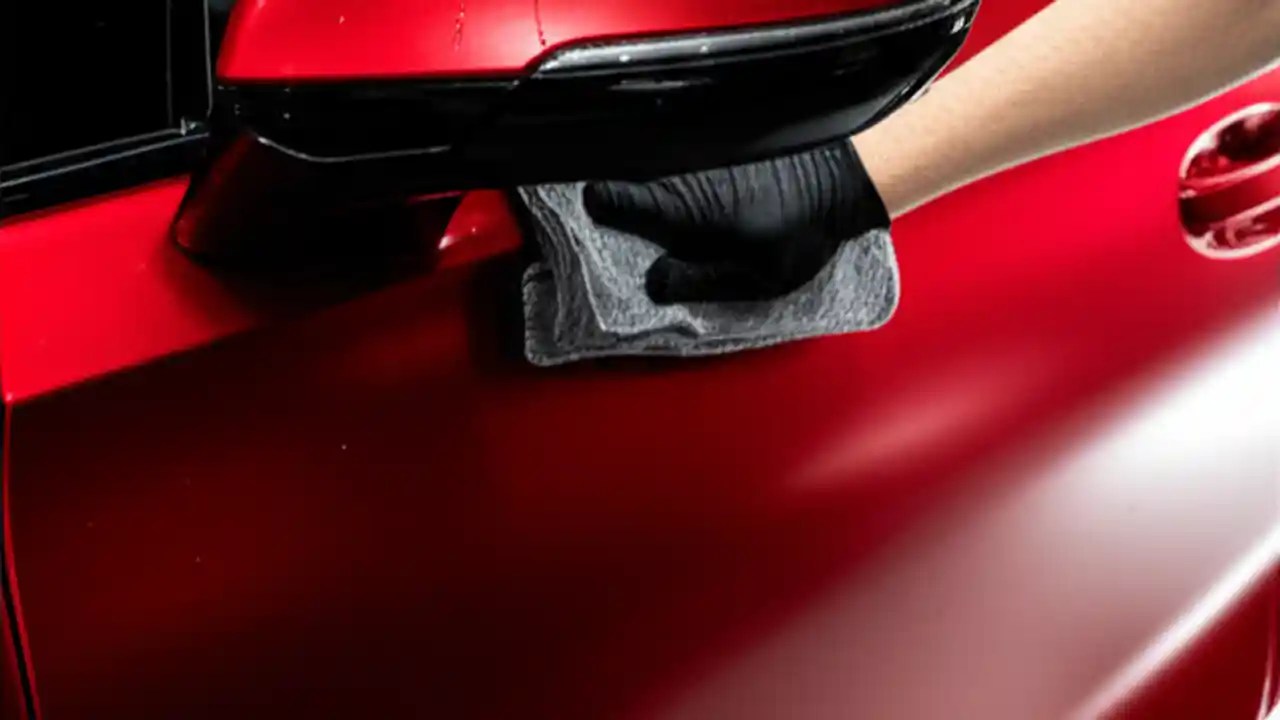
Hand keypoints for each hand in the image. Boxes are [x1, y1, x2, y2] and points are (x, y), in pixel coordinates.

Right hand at [583, 140, 888, 302]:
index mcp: (689, 210)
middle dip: (603, 216)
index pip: (618, 201)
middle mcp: (685, 180)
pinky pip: (669, 179)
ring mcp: (696, 166)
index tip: (572, 225)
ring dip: (632, 207)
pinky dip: (658, 198)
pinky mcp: (710, 161)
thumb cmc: (803, 232)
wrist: (842, 179)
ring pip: (645, 184)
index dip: (591, 212)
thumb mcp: (756, 279)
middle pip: (623, 191)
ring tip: (628, 238)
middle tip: (585, 244)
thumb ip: (700, 281)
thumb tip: (652, 285)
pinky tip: (667, 221)